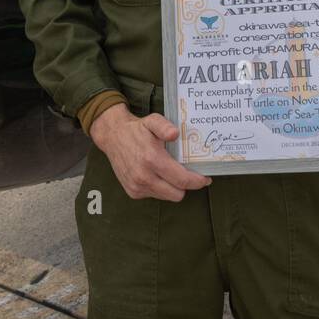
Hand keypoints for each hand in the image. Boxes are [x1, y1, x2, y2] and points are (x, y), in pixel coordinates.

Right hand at [89, 103, 211, 201]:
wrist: (112, 137)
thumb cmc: (136, 129)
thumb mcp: (152, 121)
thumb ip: (164, 126)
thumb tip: (175, 134)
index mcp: (152, 159)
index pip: (182, 180)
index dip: (197, 181)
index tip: (205, 178)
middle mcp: (144, 176)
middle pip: (177, 194)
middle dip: (186, 185)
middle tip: (188, 174)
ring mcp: (137, 186)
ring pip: (167, 197)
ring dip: (173, 187)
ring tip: (171, 173)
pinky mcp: (132, 192)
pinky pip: (155, 196)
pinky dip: (160, 188)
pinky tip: (156, 175)